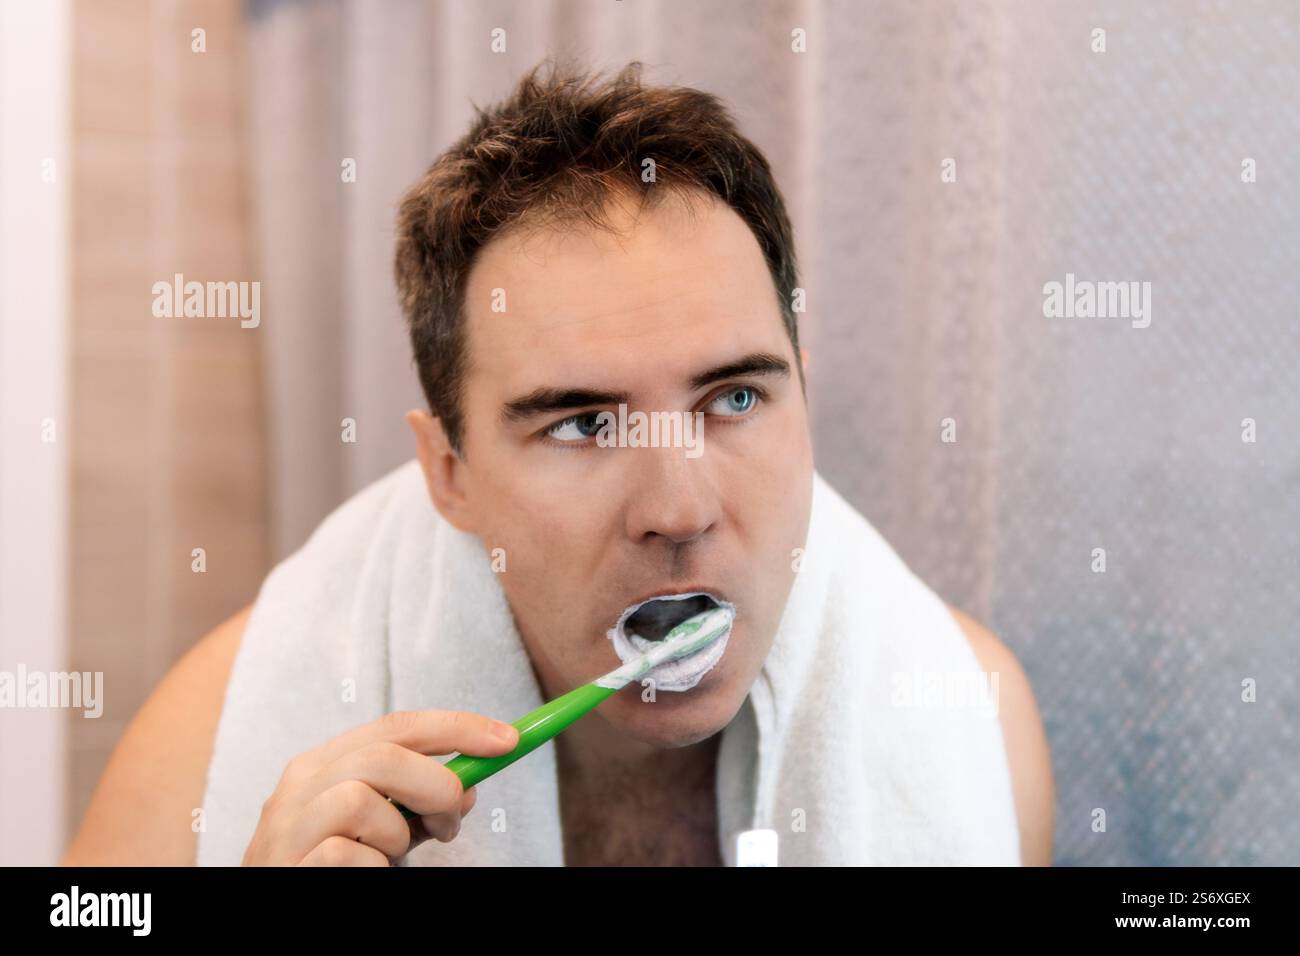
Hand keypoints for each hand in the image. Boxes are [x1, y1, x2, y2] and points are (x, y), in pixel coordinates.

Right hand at [241, 709, 518, 865]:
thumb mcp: (382, 825)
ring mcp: (288, 824)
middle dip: (437, 785)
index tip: (508, 740)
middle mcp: (300, 784)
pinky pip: (347, 854)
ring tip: (390, 855)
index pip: (397, 725)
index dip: (458, 727)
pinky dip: (373, 866)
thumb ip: (418, 803)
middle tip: (452, 823)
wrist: (276, 904)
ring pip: (362, 800)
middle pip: (384, 754)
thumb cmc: (335, 862)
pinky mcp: (287, 864)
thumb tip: (470, 786)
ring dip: (397, 833)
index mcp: (324, 763)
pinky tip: (366, 872)